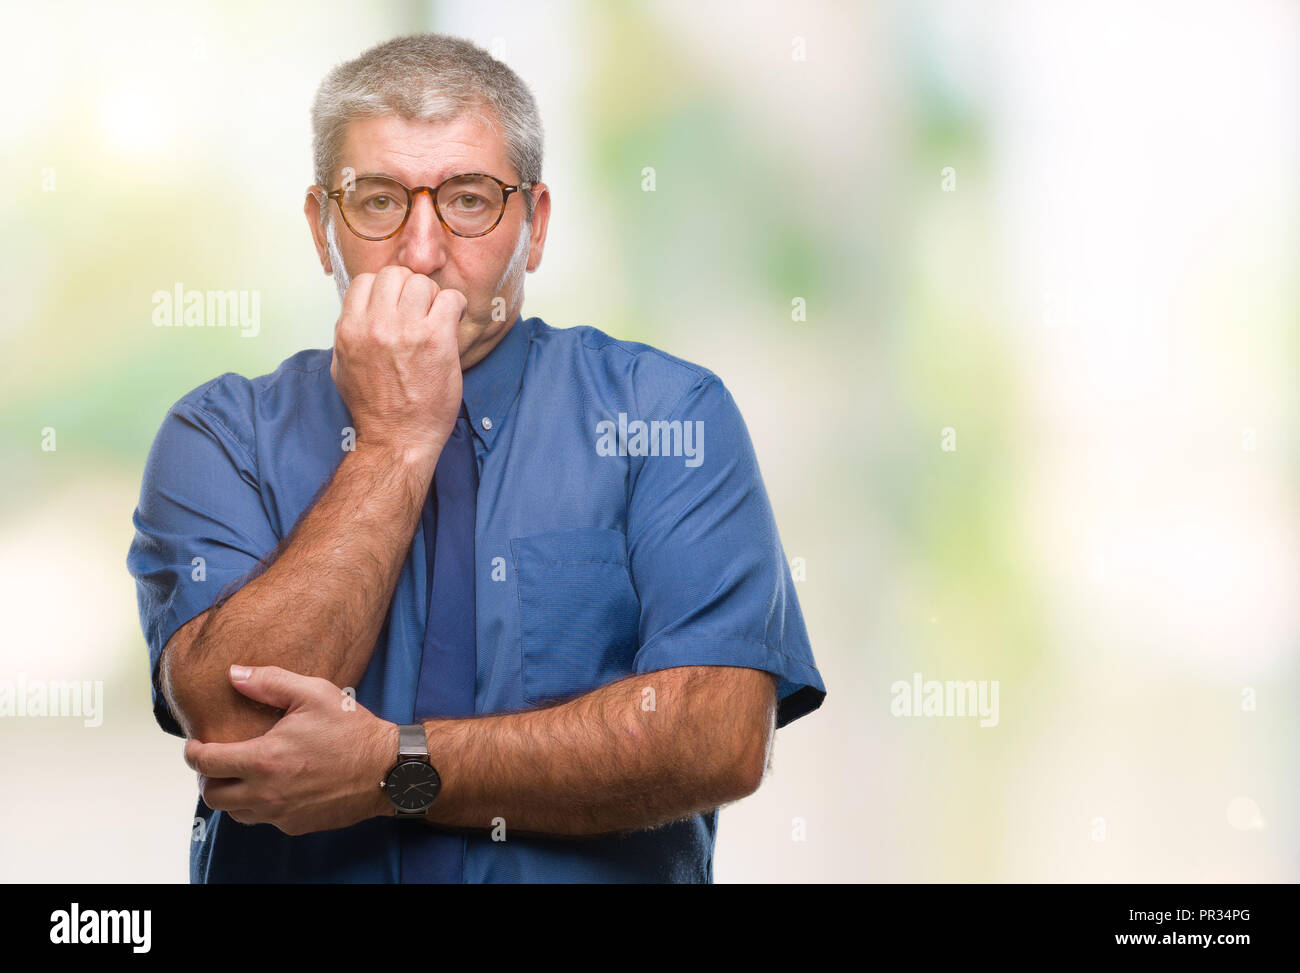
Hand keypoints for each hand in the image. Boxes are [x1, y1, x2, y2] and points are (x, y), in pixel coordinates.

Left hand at [184, 665, 398, 835]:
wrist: (387, 770)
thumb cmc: (352, 730)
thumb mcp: (313, 693)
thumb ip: (269, 682)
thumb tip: (234, 674)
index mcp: (264, 758)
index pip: (206, 762)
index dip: (193, 752)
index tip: (195, 744)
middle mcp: (266, 792)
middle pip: (212, 795)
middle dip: (208, 777)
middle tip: (218, 760)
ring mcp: (280, 814)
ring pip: (234, 812)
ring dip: (230, 794)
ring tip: (242, 774)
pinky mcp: (295, 825)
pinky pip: (262, 820)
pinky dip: (257, 805)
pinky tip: (272, 786)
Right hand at [330, 265, 466, 462]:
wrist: (397, 439)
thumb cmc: (374, 409)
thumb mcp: (343, 367)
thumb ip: (348, 335)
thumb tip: (357, 314)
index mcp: (350, 329)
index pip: (366, 280)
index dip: (385, 290)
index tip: (396, 305)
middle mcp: (375, 325)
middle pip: (395, 275)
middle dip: (409, 288)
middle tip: (419, 310)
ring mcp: (406, 331)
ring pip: (422, 283)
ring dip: (432, 298)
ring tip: (436, 319)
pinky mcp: (436, 340)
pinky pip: (450, 299)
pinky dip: (454, 307)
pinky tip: (452, 323)